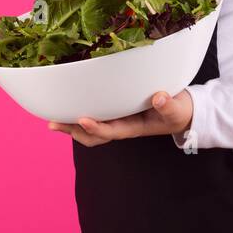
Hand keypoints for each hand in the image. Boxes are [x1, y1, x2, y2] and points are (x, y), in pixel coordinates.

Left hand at [49, 90, 191, 146]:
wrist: (181, 113)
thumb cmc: (178, 111)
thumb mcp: (176, 109)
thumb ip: (168, 105)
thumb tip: (159, 97)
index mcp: (133, 128)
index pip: (111, 131)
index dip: (96, 128)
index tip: (83, 119)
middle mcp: (121, 126)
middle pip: (93, 135)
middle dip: (73, 131)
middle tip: (53, 123)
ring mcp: (116, 120)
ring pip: (89, 128)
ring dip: (70, 126)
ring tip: (51, 121)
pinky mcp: (115, 111)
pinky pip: (94, 115)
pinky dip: (78, 113)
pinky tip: (65, 106)